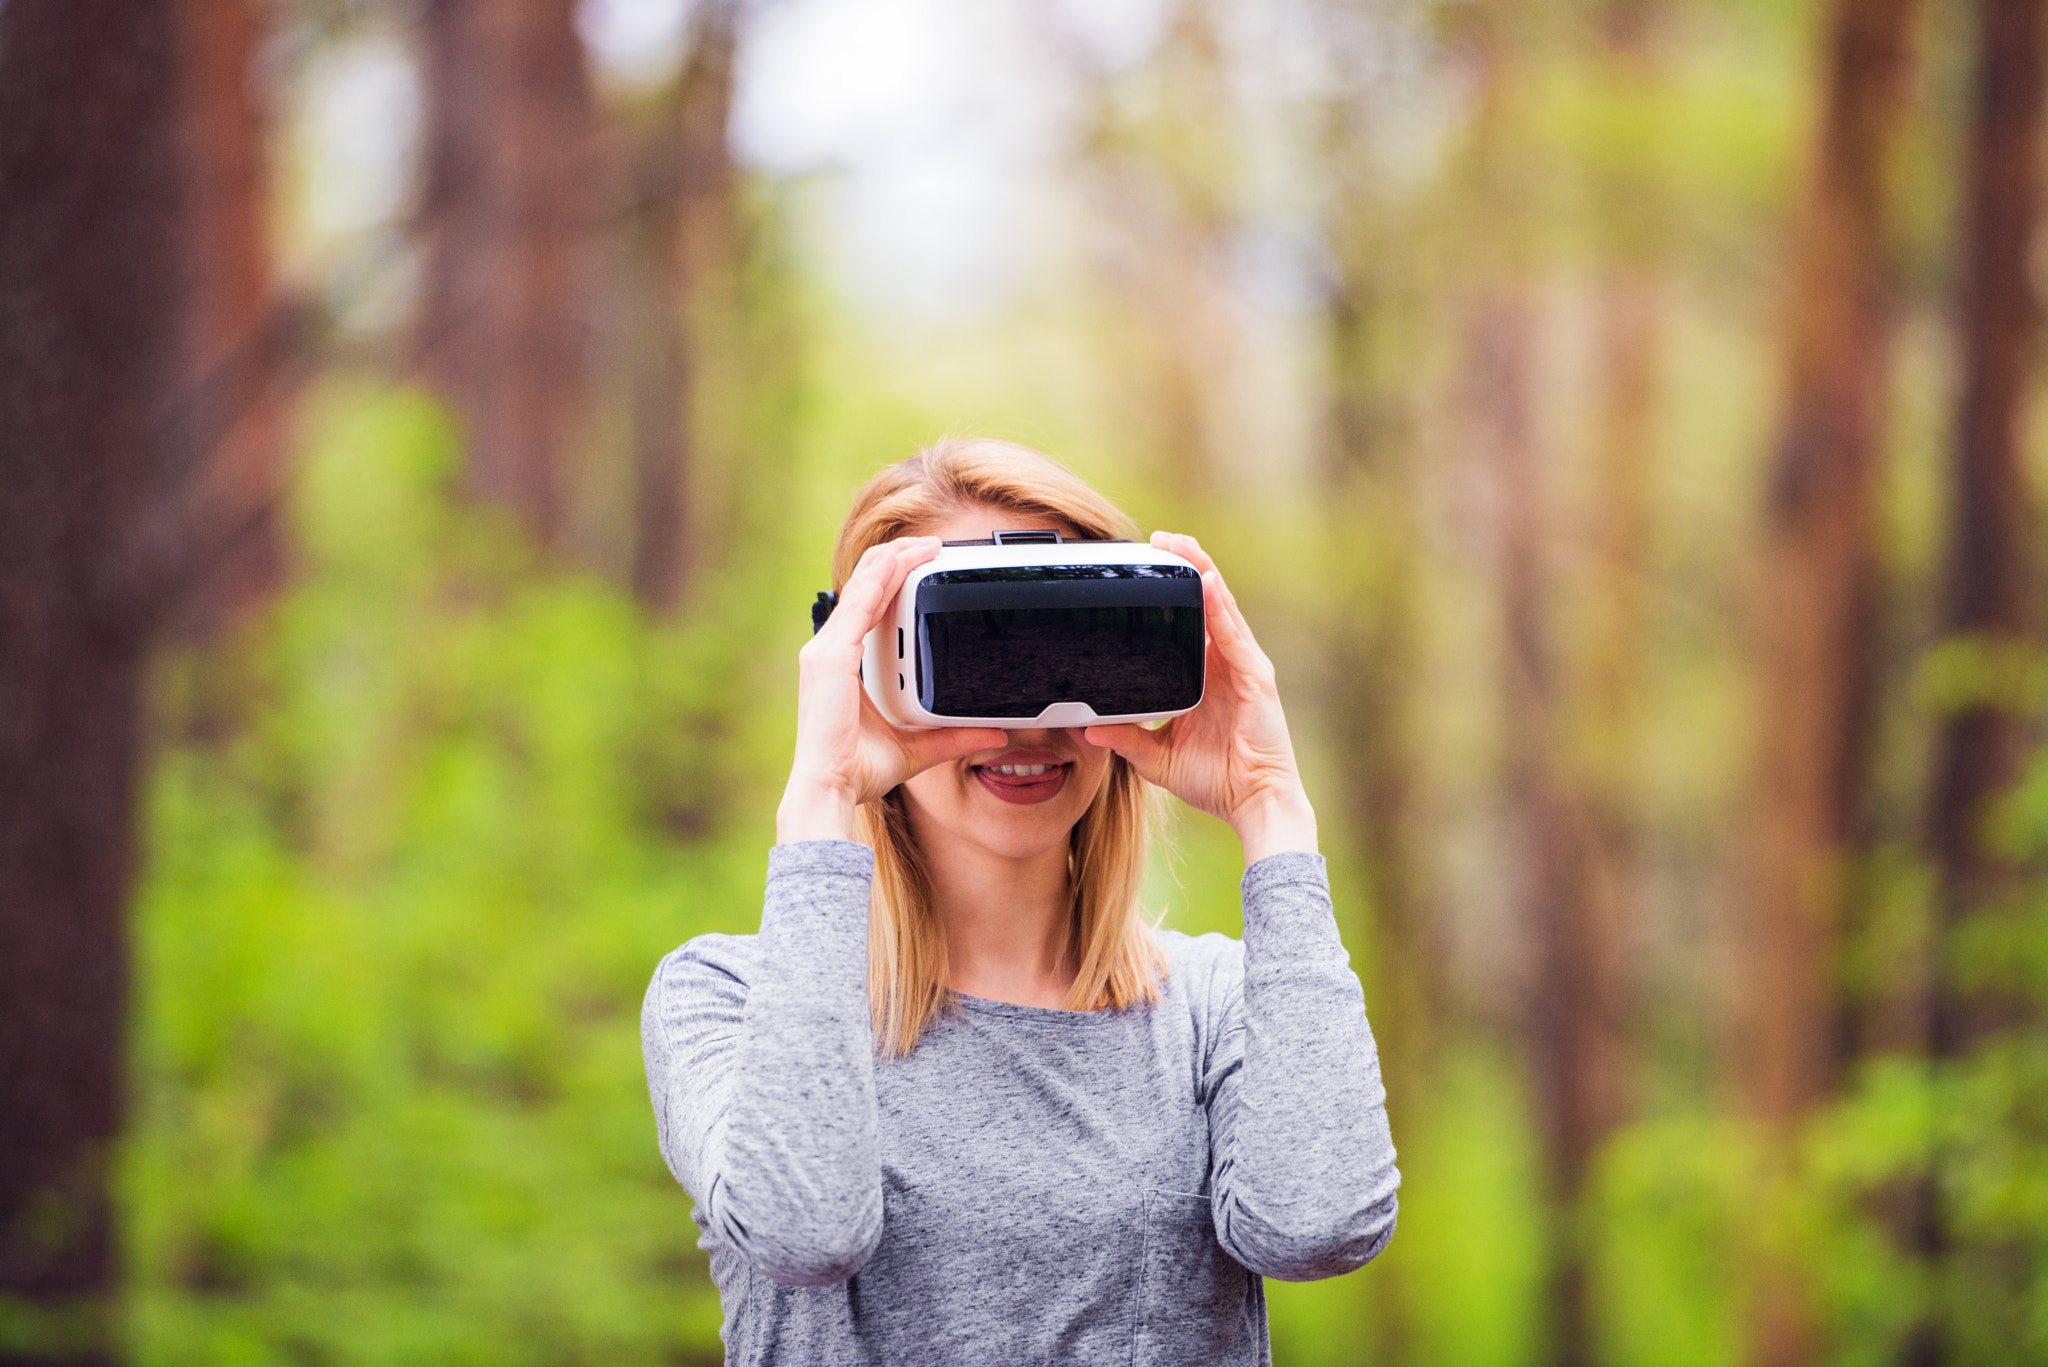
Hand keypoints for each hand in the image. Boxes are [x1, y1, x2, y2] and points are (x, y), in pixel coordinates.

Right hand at [778, 536, 1007, 841]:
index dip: (894, 582)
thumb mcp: (917, 747)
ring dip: (895, 560)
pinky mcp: (829, 658)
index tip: (924, 569)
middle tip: (932, 547)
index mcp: (843, 666)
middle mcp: (830, 652)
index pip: (868, 609)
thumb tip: (994, 734)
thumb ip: (954, 737)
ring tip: (925, 545)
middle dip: (898, 561)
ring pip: (863, 588)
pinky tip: (900, 562)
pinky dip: (880, 580)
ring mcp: (826, 653)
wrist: (831, 791)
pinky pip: (859, 607)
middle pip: (864, 588)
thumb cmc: (858, 772)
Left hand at [1084, 532, 1316, 864]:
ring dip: (1202, 572)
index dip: (1173, 593)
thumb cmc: (1215, 780)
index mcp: (1207, 677)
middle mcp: (1227, 665)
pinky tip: (1205, 583)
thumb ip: (1126, 737)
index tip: (1147, 567)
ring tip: (1181, 544)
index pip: (1191, 624)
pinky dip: (1219, 608)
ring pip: (1222, 608)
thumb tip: (1088, 726)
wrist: (1254, 804)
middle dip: (1188, 567)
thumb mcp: (1156, 757)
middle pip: (1208, 604)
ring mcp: (1244, 668)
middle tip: (1160, 539)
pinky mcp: (1256, 679)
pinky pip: (1234, 636)